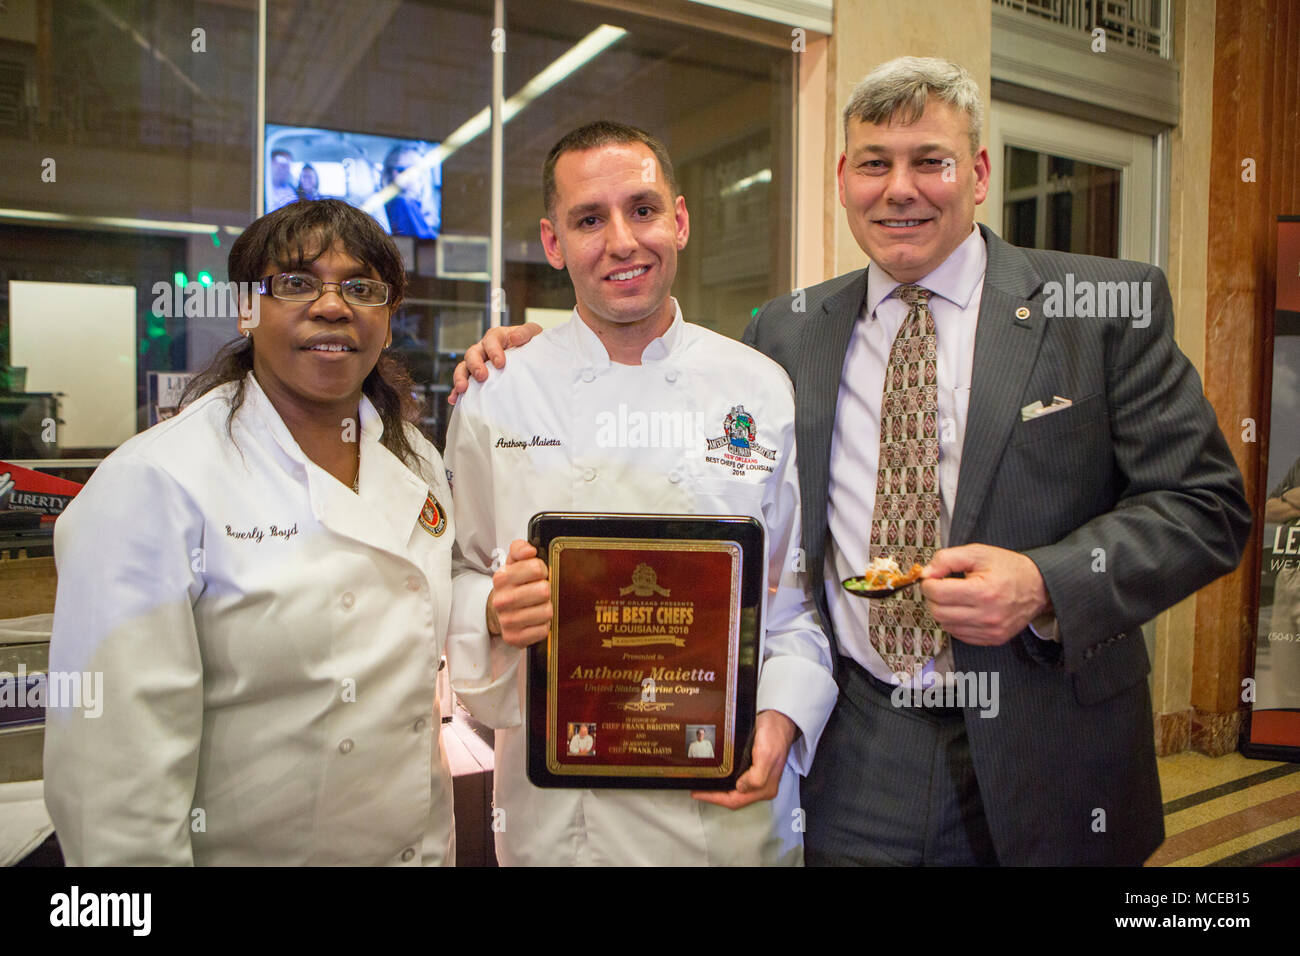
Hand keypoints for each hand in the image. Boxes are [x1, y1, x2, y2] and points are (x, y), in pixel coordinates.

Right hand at [448, 322, 542, 404]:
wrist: (535, 358)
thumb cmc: (531, 344)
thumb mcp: (533, 333)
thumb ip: (525, 332)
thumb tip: (514, 338)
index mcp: (497, 337)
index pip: (491, 340)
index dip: (493, 351)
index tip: (500, 363)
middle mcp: (484, 349)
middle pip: (472, 353)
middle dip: (475, 365)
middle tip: (482, 376)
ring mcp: (479, 364)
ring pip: (464, 368)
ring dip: (461, 377)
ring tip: (462, 389)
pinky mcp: (477, 378)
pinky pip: (464, 383)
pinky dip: (457, 392)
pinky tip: (455, 399)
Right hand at [487, 539, 551, 646]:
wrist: (497, 613)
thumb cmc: (511, 586)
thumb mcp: (513, 563)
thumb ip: (520, 549)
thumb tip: (529, 550)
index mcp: (501, 578)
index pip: (536, 568)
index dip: (542, 570)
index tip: (537, 575)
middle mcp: (501, 600)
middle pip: (544, 590)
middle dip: (546, 590)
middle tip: (539, 592)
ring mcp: (507, 621)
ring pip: (546, 611)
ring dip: (546, 608)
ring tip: (537, 606)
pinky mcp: (514, 638)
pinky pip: (543, 630)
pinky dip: (543, 625)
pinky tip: (534, 620)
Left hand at [691, 710, 796, 809]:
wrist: (780, 719)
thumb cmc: (775, 733)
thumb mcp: (766, 754)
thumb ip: (756, 776)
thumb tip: (742, 788)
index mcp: (765, 787)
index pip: (736, 800)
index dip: (715, 798)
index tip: (698, 793)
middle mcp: (762, 786)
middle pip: (734, 799)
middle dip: (714, 796)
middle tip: (696, 790)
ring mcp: (758, 778)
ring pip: (734, 791)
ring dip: (718, 790)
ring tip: (703, 784)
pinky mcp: (754, 768)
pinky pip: (736, 779)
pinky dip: (724, 780)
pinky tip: (716, 774)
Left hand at [920, 544, 1049, 645]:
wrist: (1039, 586)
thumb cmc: (1008, 568)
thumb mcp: (978, 553)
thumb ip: (947, 559)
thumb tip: (926, 573)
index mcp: (983, 592)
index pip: (938, 593)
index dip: (929, 583)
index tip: (933, 577)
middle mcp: (988, 615)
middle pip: (938, 612)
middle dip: (933, 597)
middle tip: (941, 586)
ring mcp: (991, 631)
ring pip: (946, 625)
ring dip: (943, 610)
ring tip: (955, 596)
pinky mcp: (993, 639)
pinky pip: (959, 635)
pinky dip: (955, 622)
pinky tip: (964, 609)